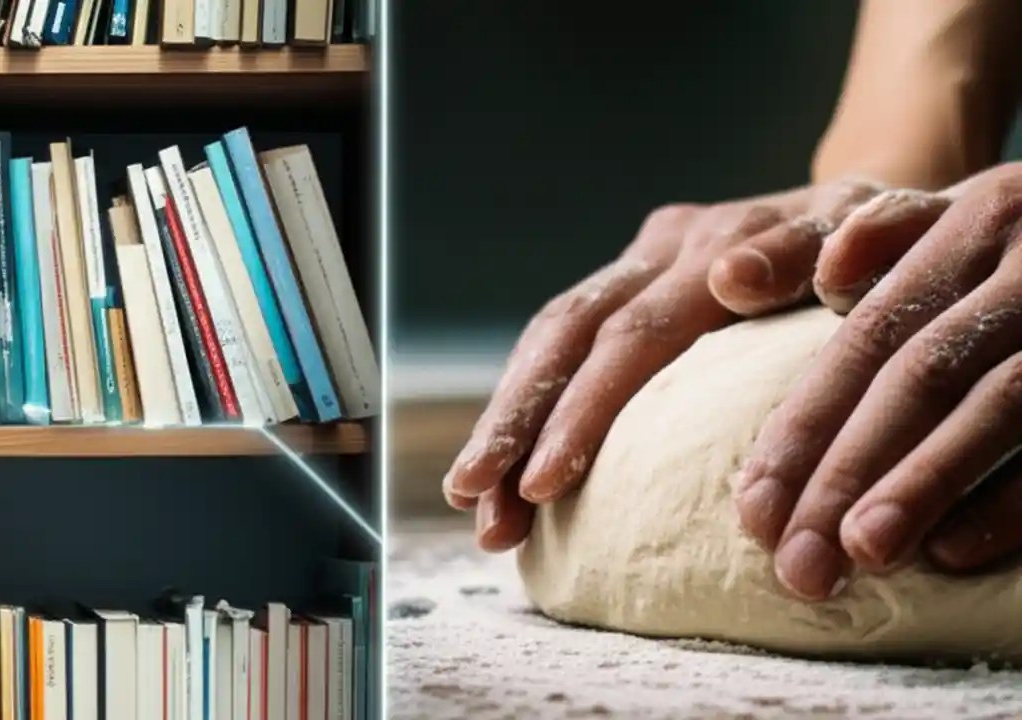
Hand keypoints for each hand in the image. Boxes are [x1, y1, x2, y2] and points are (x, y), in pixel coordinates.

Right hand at [443, 181, 887, 551]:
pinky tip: (504, 468)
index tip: (544, 484)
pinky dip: (527, 407)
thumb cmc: (883, 249)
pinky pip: (562, 345)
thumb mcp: (884, 238)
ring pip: (549, 340)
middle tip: (478, 505)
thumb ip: (826, 249)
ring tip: (472, 504)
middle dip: (514, 425)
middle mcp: (662, 249)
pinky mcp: (625, 289)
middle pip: (566, 335)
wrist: (862, 214)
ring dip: (504, 423)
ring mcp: (637, 265)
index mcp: (717, 242)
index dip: (582, 411)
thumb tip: (736, 278)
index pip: (634, 332)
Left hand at [735, 162, 1021, 599]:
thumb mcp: (956, 221)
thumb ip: (865, 242)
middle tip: (798, 563)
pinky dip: (1015, 499)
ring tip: (862, 553)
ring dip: (924, 484)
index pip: (870, 337)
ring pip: (1000, 402)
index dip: (808, 425)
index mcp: (975, 221)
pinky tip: (954, 551)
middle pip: (921, 376)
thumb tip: (733, 275)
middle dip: (849, 473)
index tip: (754, 509)